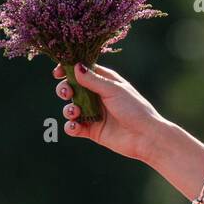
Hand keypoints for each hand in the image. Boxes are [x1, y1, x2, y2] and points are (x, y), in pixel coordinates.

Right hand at [53, 62, 168, 162]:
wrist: (146, 137)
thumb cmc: (134, 108)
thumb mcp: (113, 90)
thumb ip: (92, 80)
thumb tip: (75, 66)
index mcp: (104, 81)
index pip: (82, 71)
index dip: (68, 70)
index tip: (58, 72)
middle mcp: (97, 96)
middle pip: (73, 88)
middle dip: (65, 89)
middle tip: (67, 93)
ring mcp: (94, 113)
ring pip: (71, 107)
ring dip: (68, 109)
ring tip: (75, 112)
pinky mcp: (92, 130)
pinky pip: (74, 127)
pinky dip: (71, 126)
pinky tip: (75, 126)